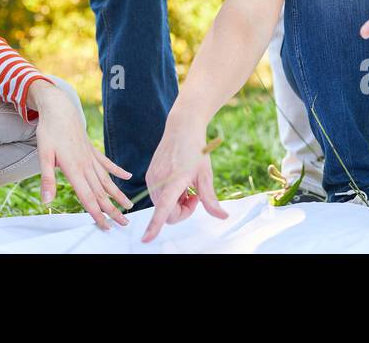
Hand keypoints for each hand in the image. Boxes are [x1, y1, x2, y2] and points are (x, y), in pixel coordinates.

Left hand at [29, 82, 132, 228]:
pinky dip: (118, 170)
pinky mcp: (92, 150)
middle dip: (113, 210)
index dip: (97, 214)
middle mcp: (86, 165)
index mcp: (74, 169)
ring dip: (118, 194)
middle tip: (124, 223)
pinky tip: (128, 176)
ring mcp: (91, 157)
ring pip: (107, 180)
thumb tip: (46, 201)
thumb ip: (48, 179)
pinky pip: (107, 163)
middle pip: (102, 192)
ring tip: (129, 206)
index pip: (87, 198)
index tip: (106, 226)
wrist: (59, 108)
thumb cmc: (49, 132)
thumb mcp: (43, 156)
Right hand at [142, 119, 227, 242]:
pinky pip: (159, 196)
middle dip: (182, 211)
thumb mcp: (206, 174)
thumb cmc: (196, 150)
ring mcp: (152, 178)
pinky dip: (170, 196)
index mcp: (174, 180)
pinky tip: (178, 181)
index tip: (146, 239)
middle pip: (166, 213)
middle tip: (194, 195)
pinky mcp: (149, 176)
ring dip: (176, 203)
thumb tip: (222, 216)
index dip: (155, 225)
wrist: (181, 128)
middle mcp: (158, 180)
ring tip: (186, 185)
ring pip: (162, 206)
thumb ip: (210, 199)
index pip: (163, 208)